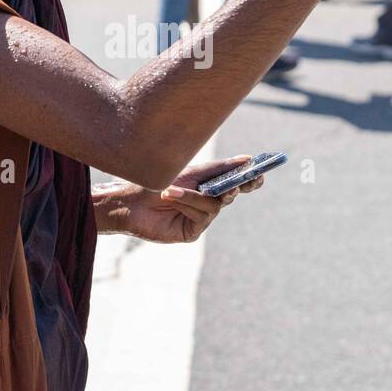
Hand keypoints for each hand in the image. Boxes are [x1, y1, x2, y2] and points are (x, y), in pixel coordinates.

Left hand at [93, 155, 266, 243]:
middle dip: (235, 187)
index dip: (250, 180)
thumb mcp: (190, 171)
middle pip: (230, 195)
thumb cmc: (156, 182)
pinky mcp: (192, 232)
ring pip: (215, 205)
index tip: (261, 173)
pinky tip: (170, 197)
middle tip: (242, 182)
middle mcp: (207, 203)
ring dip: (194, 195)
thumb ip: (219, 167)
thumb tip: (247, 159)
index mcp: (208, 186)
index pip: (235, 183)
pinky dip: (187, 203)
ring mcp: (201, 219)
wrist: (130, 201)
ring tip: (171, 190)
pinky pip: (202, 216)